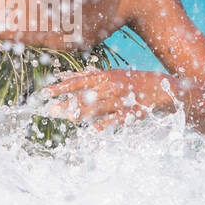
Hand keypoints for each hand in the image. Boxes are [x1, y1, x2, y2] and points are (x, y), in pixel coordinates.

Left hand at [38, 68, 176, 130]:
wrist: (159, 88)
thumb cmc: (131, 81)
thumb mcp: (111, 74)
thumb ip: (88, 76)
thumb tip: (66, 75)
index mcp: (104, 77)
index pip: (77, 82)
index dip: (60, 88)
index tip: (44, 93)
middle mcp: (109, 87)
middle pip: (83, 96)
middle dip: (65, 104)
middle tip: (50, 110)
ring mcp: (119, 100)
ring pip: (96, 108)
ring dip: (80, 114)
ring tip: (68, 118)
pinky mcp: (129, 113)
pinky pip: (114, 120)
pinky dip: (103, 124)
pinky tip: (92, 130)